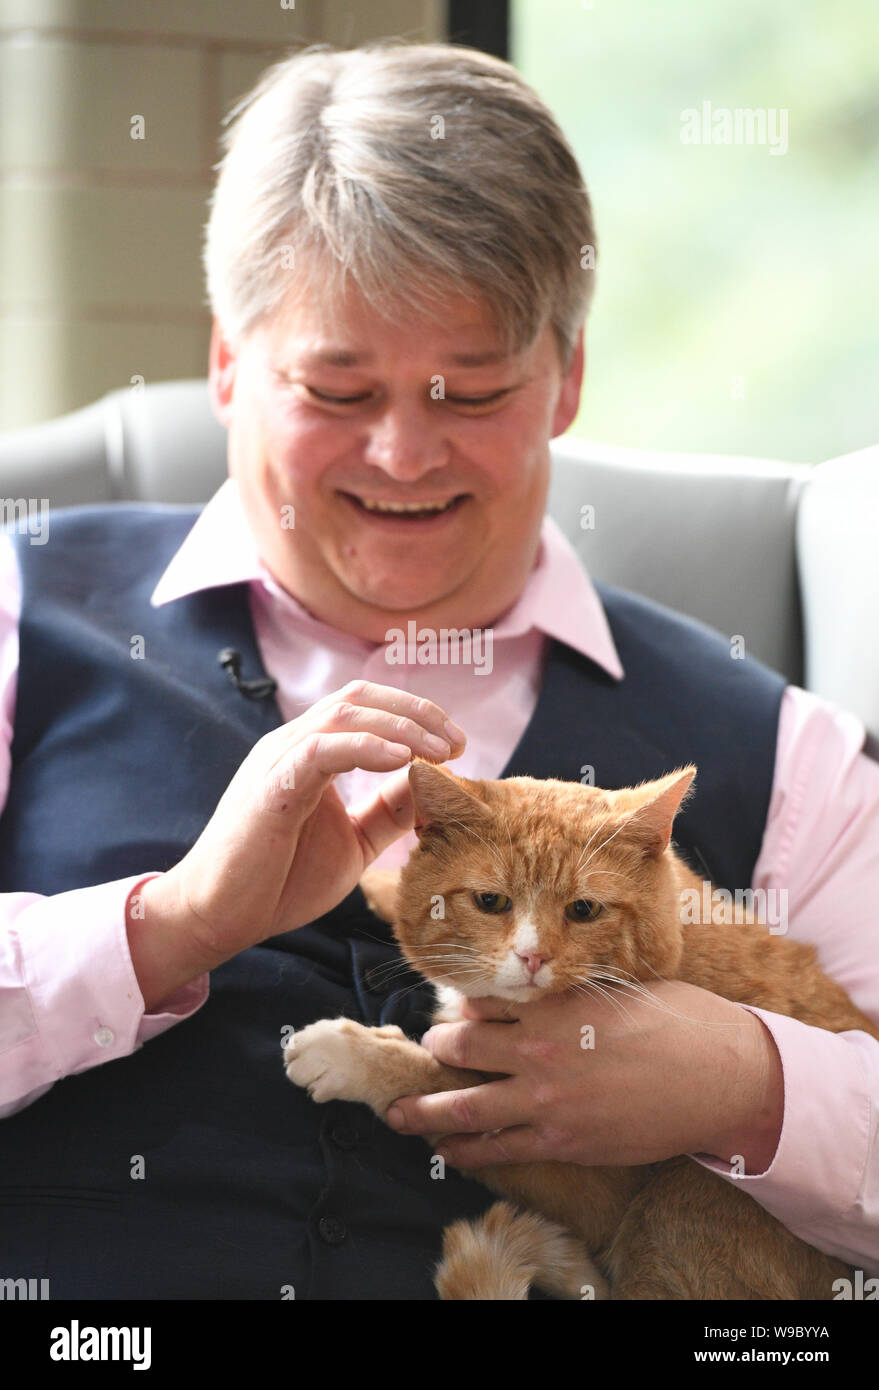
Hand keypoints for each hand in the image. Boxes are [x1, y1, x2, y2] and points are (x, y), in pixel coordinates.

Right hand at [128, 681, 464, 1005]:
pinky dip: (367, 747)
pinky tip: (402, 760)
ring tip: (440, 751)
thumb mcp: (353, 842)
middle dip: (417, 712)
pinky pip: (323, 749)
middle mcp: (293, 744)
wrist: (219, 915)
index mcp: (310, 752)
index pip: (366, 707)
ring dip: (402, 727)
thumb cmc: (280, 881)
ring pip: (346, 715)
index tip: (455, 745)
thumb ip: (387, 812)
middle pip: (361, 698)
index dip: (416, 716)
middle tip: (456, 742)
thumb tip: (431, 786)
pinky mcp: (272, 787)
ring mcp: (279, 760)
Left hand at [386, 981, 783, 1173]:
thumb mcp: (615, 988)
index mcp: (550, 1009)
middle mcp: (537, 1055)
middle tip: (426, 1049)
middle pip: (460, 1051)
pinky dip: (465, 1150)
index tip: (454, 1010)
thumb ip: (567, 992)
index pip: (482, 1005)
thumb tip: (533, 987)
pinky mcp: (563, 1143)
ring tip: (399, 1115)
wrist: (719, 1077)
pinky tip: (445, 1150)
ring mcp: (546, 1105)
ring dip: (425, 1112)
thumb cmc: (675, 1022)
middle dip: (437, 1049)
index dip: (462, 1007)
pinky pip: (499, 1150)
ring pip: (465, 1110)